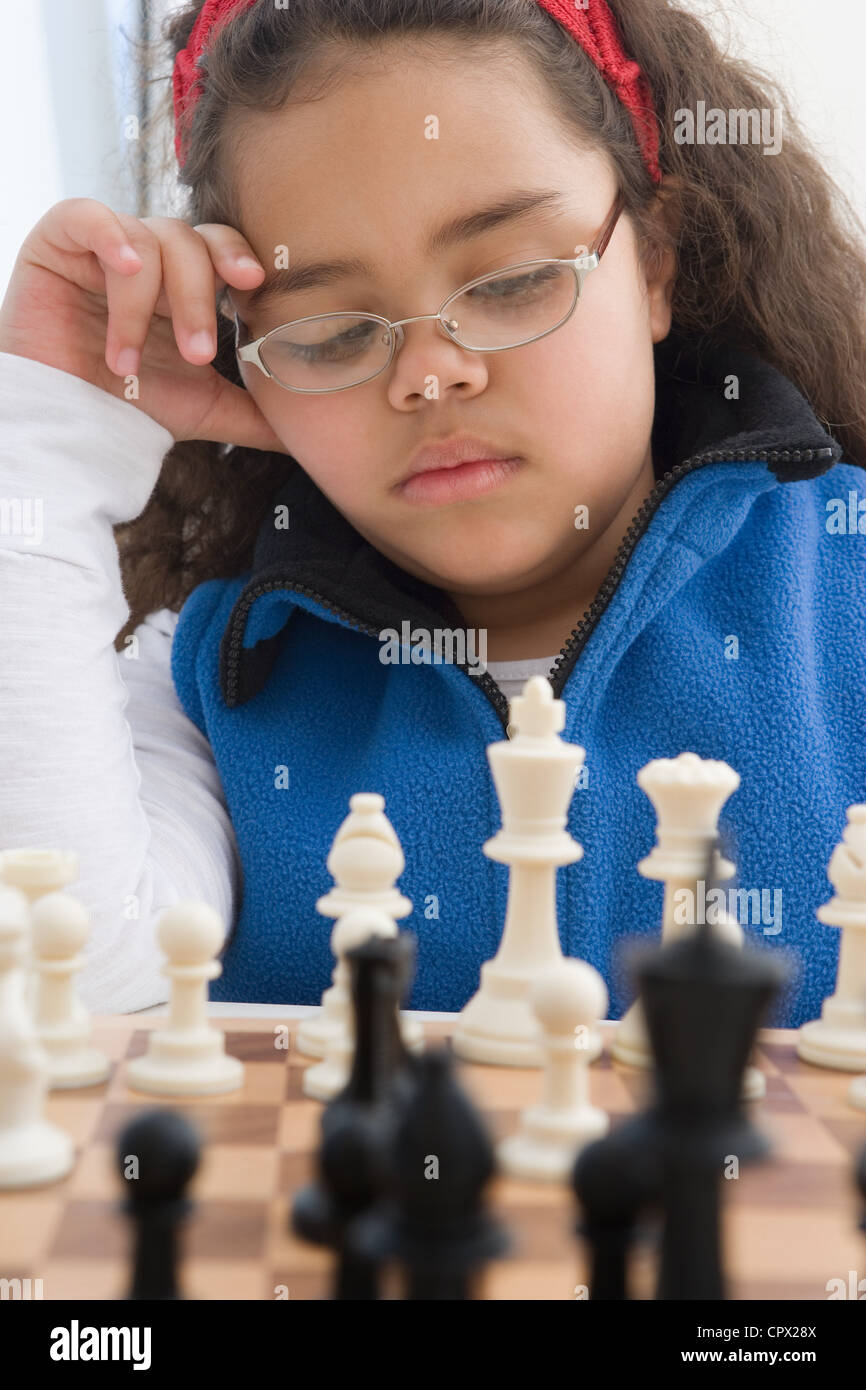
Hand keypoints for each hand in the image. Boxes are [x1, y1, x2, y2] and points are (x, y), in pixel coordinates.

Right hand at [0, 197, 288, 450]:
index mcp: (185, 285)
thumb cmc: (130, 411)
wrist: (66, 427)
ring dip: (145, 305)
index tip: (255, 285)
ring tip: (130, 361)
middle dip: (197, 299)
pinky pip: (88, 214)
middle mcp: (150, 259)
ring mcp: (104, 246)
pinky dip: (111, 236)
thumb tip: (313, 431)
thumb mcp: (207, 410)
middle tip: (196, 353)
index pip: (222, 247)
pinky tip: (126, 266)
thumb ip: (258, 412)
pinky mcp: (58, 242)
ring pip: (147, 238)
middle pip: (190, 242)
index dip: (239, 257)